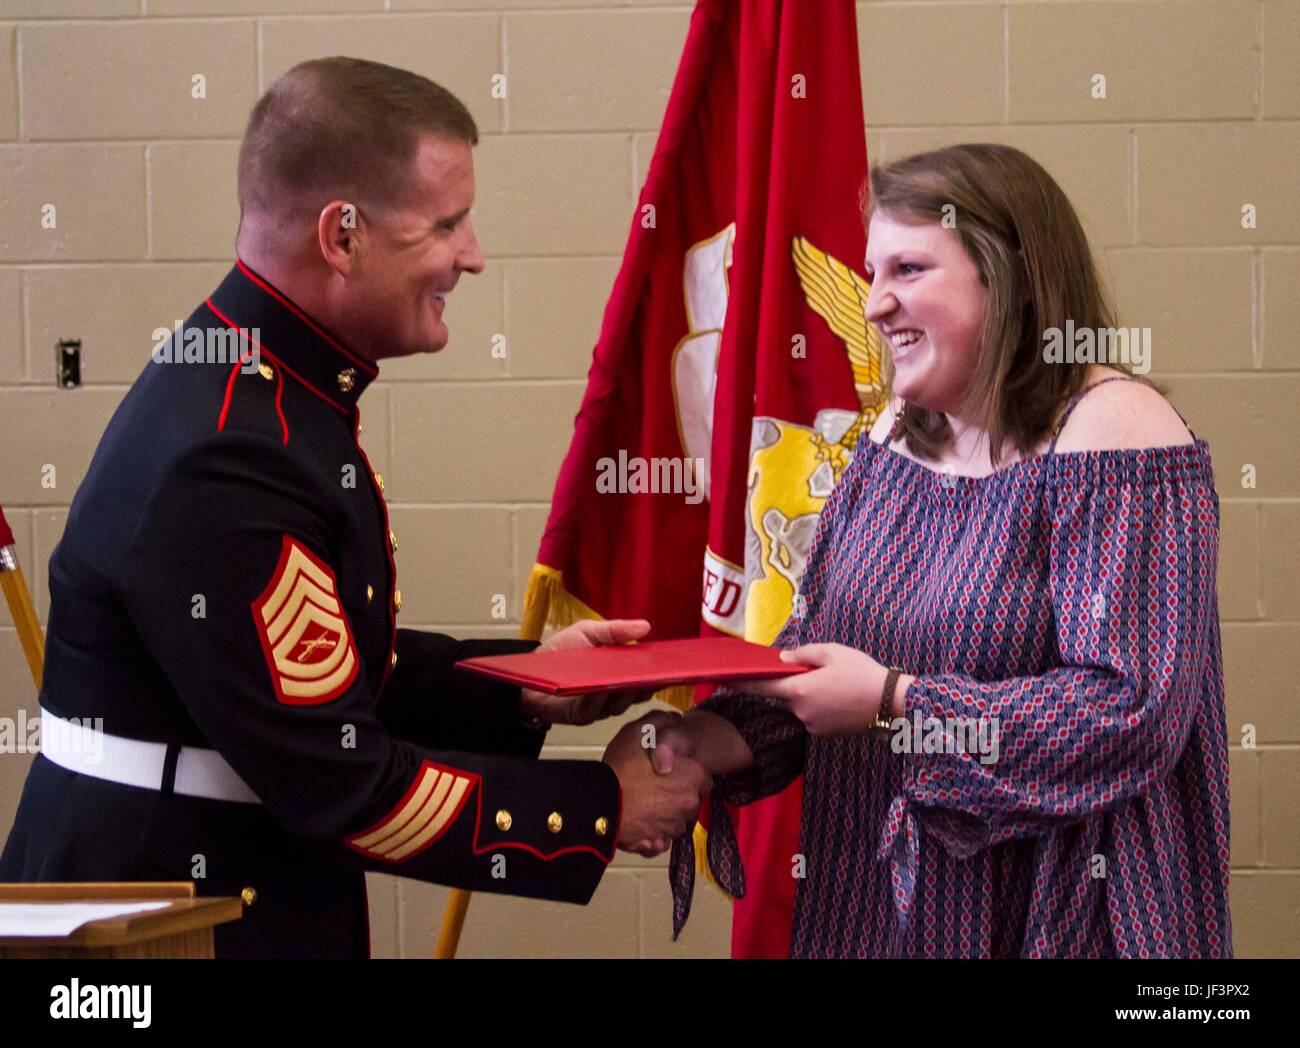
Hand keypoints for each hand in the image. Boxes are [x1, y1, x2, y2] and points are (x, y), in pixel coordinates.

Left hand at [520, 618, 654, 725]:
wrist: (527, 672)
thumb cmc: (561, 651)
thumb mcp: (588, 632)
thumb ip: (615, 630)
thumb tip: (646, 626)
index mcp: (619, 672)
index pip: (645, 674)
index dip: (659, 671)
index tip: (673, 666)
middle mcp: (614, 692)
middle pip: (637, 692)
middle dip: (647, 684)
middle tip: (657, 675)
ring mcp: (599, 706)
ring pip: (620, 704)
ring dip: (625, 693)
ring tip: (630, 681)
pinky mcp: (581, 716)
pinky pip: (595, 710)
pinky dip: (599, 699)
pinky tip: (601, 689)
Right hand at [602, 714, 710, 855]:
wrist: (600, 804)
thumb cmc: (622, 766)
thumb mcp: (639, 731)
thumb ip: (661, 720)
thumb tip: (674, 718)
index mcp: (692, 775)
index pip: (702, 777)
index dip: (685, 774)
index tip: (668, 773)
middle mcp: (690, 802)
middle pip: (690, 800)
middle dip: (677, 796)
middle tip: (653, 788)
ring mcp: (675, 826)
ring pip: (676, 820)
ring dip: (665, 815)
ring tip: (643, 806)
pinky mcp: (659, 844)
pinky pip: (662, 839)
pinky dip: (654, 835)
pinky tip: (640, 824)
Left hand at [740, 643, 907, 734]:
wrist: (891, 704)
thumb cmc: (862, 673)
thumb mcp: (832, 652)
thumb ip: (803, 654)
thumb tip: (783, 659)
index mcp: (799, 691)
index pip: (762, 687)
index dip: (742, 682)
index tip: (725, 679)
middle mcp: (801, 713)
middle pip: (786, 695)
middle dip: (796, 683)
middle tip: (822, 672)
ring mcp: (813, 726)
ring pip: (802, 706)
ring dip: (811, 695)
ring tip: (839, 684)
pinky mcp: (825, 734)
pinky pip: (814, 716)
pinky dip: (821, 706)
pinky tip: (842, 697)